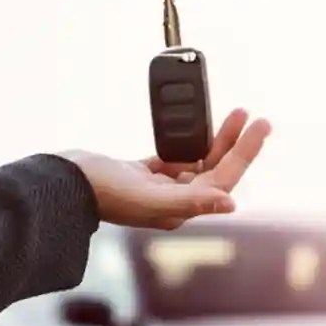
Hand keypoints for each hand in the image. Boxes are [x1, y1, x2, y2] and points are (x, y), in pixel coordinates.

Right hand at [59, 109, 270, 229]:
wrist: (64, 183)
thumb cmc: (103, 193)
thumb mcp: (151, 198)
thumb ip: (191, 200)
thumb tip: (230, 202)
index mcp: (179, 209)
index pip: (223, 179)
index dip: (244, 152)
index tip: (260, 126)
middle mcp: (172, 201)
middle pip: (215, 168)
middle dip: (235, 143)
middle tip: (252, 116)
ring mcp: (157, 187)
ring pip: (197, 161)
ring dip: (215, 140)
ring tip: (232, 115)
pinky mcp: (141, 174)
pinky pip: (173, 157)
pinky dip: (186, 143)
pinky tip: (193, 131)